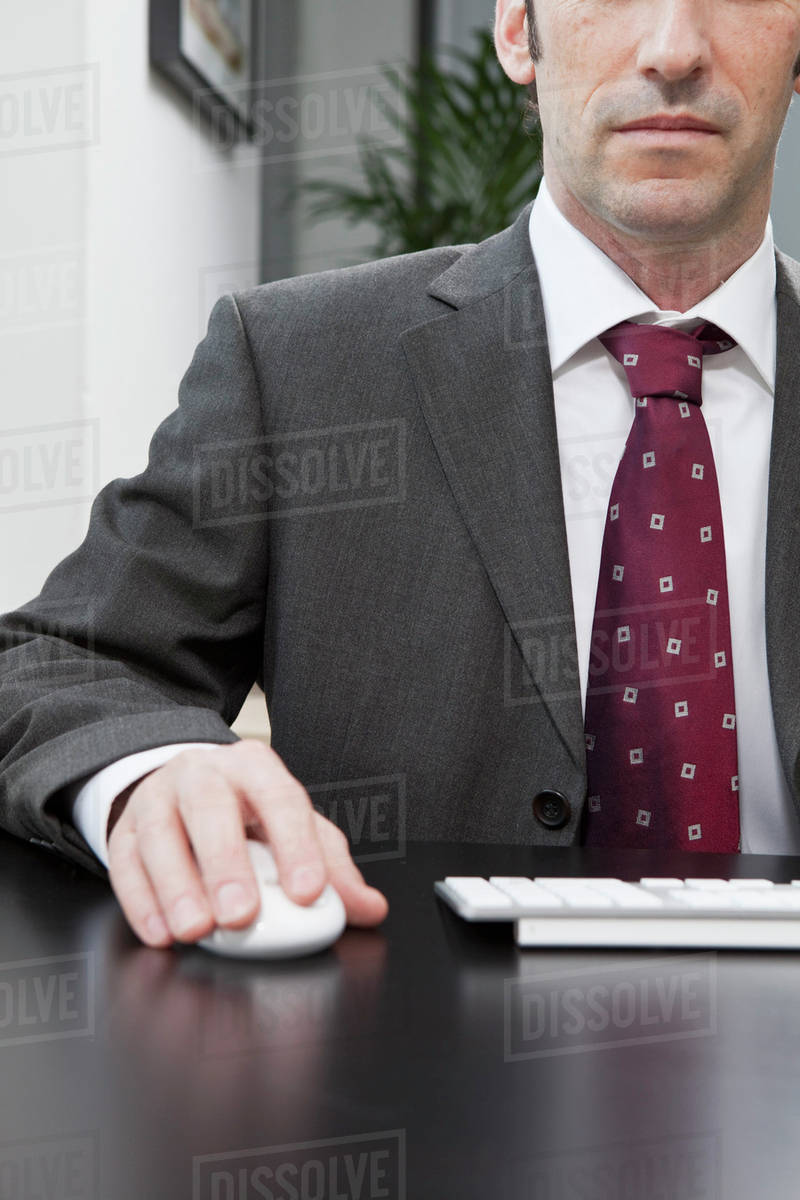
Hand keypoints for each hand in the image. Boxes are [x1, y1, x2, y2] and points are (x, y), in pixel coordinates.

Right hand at [105, 740, 388, 947]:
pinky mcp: (123, 829)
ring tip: (197, 931)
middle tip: (242, 915)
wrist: (183, 790)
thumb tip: (369, 909)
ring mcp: (157, 798)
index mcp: (256, 768)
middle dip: (226, 863)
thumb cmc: (248, 815)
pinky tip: (161, 934)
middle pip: (211, 808)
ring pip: (160, 834)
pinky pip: (124, 863)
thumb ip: (332, 869)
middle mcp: (204, 773)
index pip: (281, 798)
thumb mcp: (294, 831)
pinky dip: (141, 901)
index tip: (308, 892)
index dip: (296, 845)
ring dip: (177, 886)